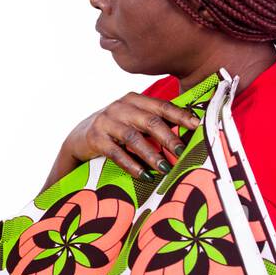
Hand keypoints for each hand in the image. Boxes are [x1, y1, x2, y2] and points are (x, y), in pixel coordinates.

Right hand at [46, 91, 200, 186]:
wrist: (79, 137)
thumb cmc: (115, 129)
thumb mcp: (132, 119)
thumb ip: (154, 122)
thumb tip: (188, 134)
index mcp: (133, 99)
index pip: (161, 106)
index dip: (180, 115)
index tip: (197, 126)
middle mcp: (119, 107)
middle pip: (149, 121)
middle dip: (168, 137)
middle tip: (182, 152)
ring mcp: (105, 121)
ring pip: (133, 137)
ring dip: (151, 154)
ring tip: (165, 168)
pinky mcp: (94, 138)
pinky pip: (116, 153)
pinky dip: (131, 164)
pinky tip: (144, 174)